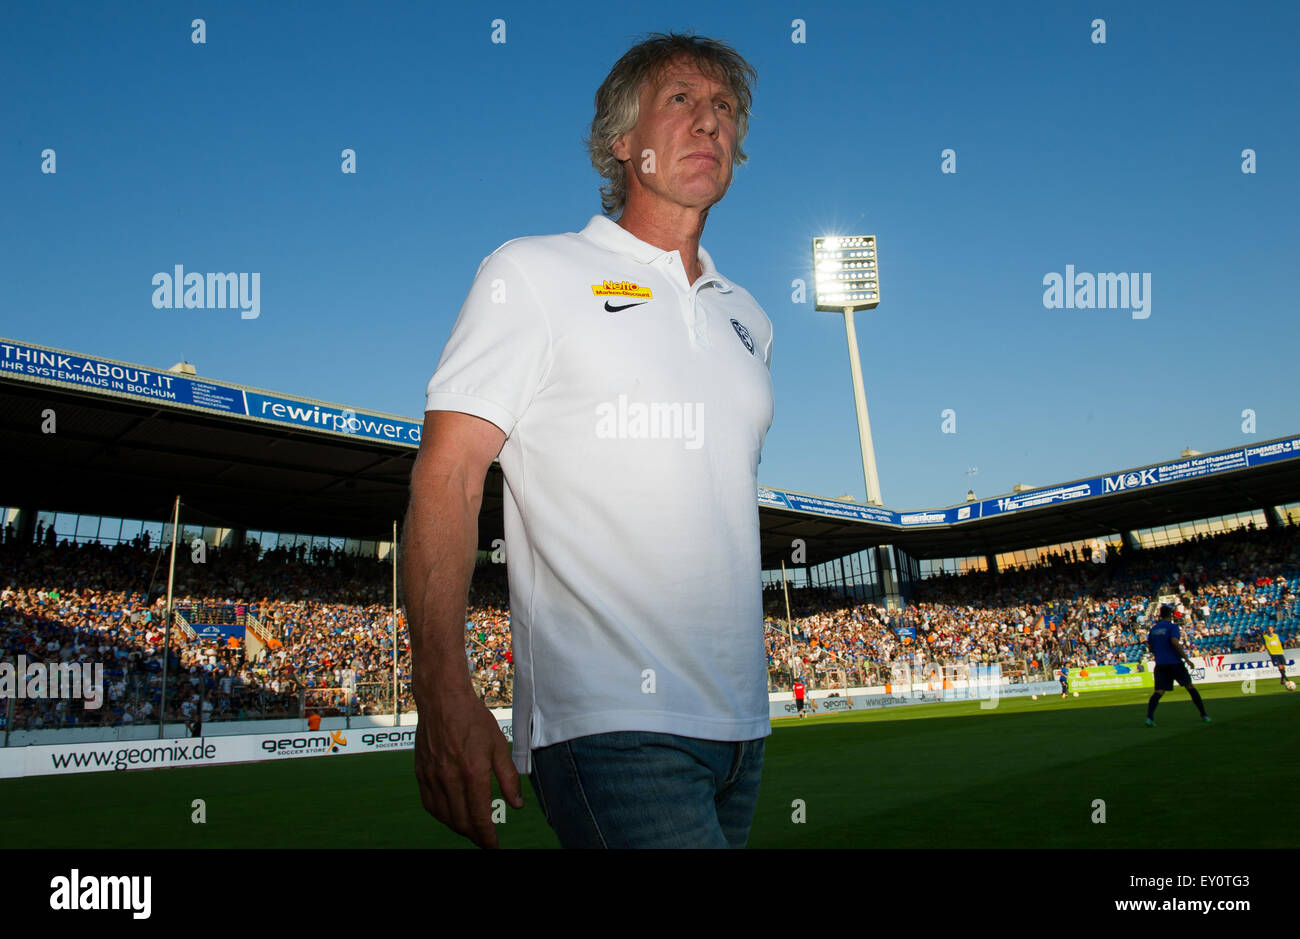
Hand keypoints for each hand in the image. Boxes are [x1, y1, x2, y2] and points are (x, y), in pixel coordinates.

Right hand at [414, 688, 522, 847]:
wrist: (443, 699)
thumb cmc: (474, 719)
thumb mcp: (499, 746)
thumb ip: (508, 778)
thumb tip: (515, 805)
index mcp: (472, 772)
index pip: (479, 817)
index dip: (487, 837)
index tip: (493, 845)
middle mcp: (450, 778)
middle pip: (461, 822)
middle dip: (474, 836)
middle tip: (484, 839)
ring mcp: (433, 777)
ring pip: (444, 816)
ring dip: (458, 827)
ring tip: (470, 828)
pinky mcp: (421, 773)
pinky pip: (429, 804)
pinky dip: (441, 815)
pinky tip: (451, 814)